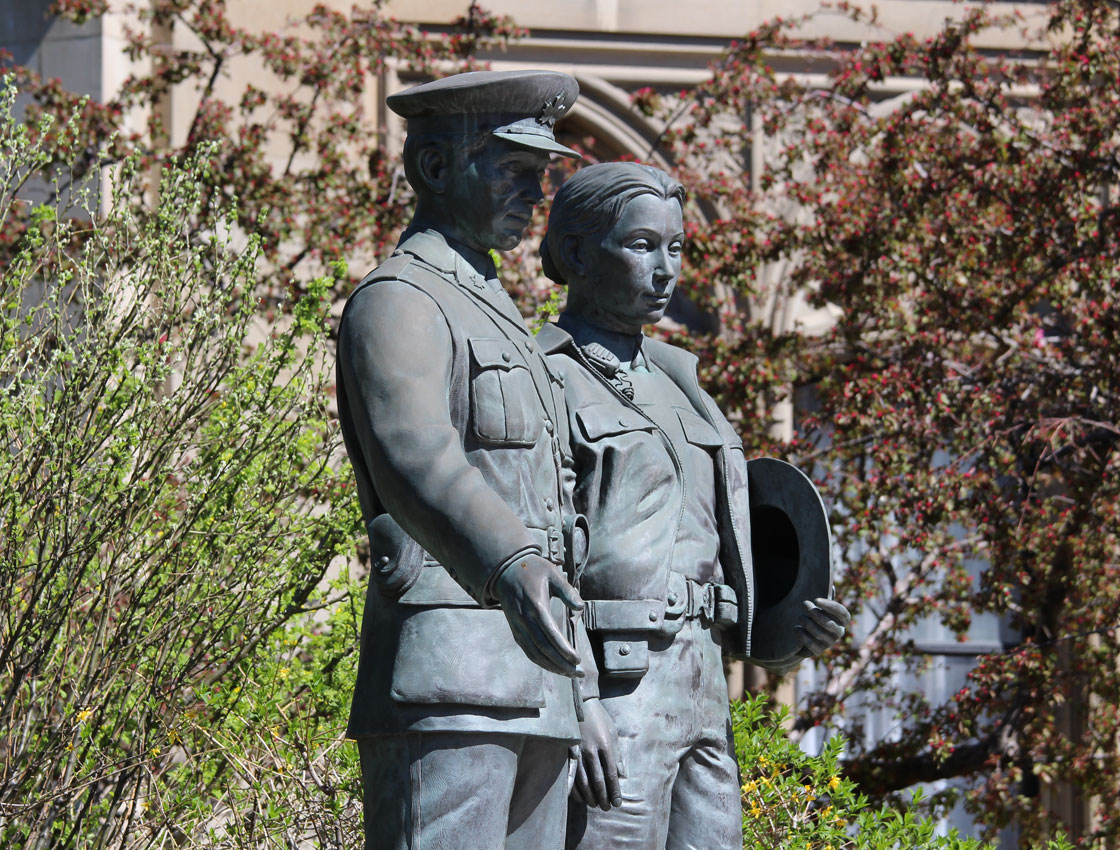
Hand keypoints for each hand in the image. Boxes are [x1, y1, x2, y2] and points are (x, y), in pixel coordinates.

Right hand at [492, 554, 582, 676]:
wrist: (505, 572)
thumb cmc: (533, 571)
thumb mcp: (552, 573)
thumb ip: (567, 591)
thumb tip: (581, 607)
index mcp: (536, 606)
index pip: (550, 634)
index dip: (563, 650)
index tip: (577, 660)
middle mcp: (525, 620)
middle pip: (543, 649)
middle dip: (561, 664)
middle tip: (578, 673)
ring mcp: (519, 627)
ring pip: (535, 653)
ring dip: (552, 667)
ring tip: (570, 674)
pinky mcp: (516, 631)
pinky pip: (528, 651)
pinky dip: (541, 662)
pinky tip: (554, 667)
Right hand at [571, 697, 623, 810]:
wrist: (580, 701)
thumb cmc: (600, 718)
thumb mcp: (613, 733)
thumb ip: (618, 755)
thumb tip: (622, 776)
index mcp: (606, 745)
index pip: (612, 774)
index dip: (615, 791)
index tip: (618, 803)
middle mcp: (592, 750)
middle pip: (598, 780)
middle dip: (603, 797)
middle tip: (607, 808)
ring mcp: (578, 751)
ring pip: (583, 780)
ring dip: (589, 795)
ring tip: (594, 805)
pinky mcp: (568, 750)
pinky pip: (570, 772)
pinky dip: (573, 787)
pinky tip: (576, 797)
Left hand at [764, 597, 850, 674]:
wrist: (803, 637)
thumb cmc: (815, 616)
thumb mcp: (821, 607)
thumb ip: (827, 598)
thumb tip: (831, 585)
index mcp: (842, 620)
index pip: (842, 613)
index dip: (831, 606)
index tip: (816, 600)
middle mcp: (839, 632)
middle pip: (829, 623)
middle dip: (815, 613)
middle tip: (804, 604)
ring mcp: (829, 643)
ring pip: (819, 633)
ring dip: (807, 623)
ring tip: (799, 617)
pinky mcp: (818, 651)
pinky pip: (811, 644)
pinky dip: (803, 635)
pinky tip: (796, 629)